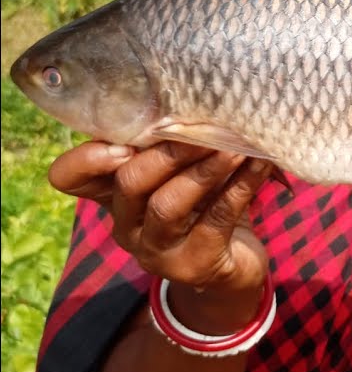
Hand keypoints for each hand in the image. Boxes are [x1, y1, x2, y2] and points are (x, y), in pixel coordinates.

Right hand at [48, 140, 273, 330]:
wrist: (233, 269)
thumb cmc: (205, 207)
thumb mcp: (182, 176)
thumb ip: (176, 147)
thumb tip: (201, 103)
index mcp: (115, 197)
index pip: (71, 178)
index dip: (85, 158)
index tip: (124, 140)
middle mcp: (127, 225)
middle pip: (129, 182)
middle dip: (169, 151)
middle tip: (205, 129)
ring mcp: (157, 251)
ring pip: (169, 204)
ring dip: (205, 170)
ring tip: (236, 147)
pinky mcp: (194, 265)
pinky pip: (216, 218)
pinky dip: (241, 186)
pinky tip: (260, 165)